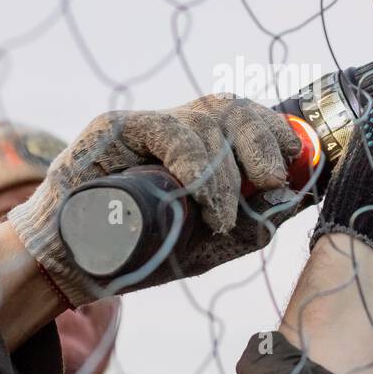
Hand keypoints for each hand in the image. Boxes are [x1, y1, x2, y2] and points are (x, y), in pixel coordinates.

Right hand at [7, 94, 303, 306]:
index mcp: (199, 143)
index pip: (246, 117)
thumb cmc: (141, 250)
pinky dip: (196, 167)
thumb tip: (297, 196)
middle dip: (262, 142)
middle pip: (232, 107)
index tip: (297, 161)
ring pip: (206, 122)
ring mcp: (144, 123)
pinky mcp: (113, 127)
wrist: (75, 266)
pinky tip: (200, 202)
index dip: (277, 132)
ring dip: (225, 176)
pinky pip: (170, 132)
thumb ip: (255, 220)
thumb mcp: (211, 242)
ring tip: (220, 219)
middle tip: (271, 183)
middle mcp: (175, 126)